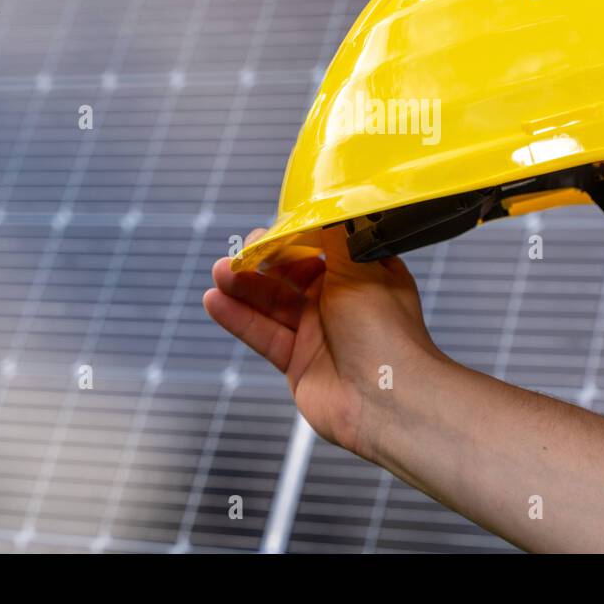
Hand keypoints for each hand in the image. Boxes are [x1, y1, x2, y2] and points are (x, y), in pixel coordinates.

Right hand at [203, 227, 446, 458]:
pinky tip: (215, 301)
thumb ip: (333, 237)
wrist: (387, 400)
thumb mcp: (359, 270)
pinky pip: (263, 334)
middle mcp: (340, 302)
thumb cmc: (385, 333)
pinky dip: (239, 318)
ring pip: (272, 303)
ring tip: (219, 273)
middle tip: (237, 253)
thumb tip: (324, 202)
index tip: (270, 230)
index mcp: (362, 275)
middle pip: (291, 274)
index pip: (321, 247)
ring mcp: (318, 333)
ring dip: (243, 287)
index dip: (294, 237)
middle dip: (262, 262)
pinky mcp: (298, 362)